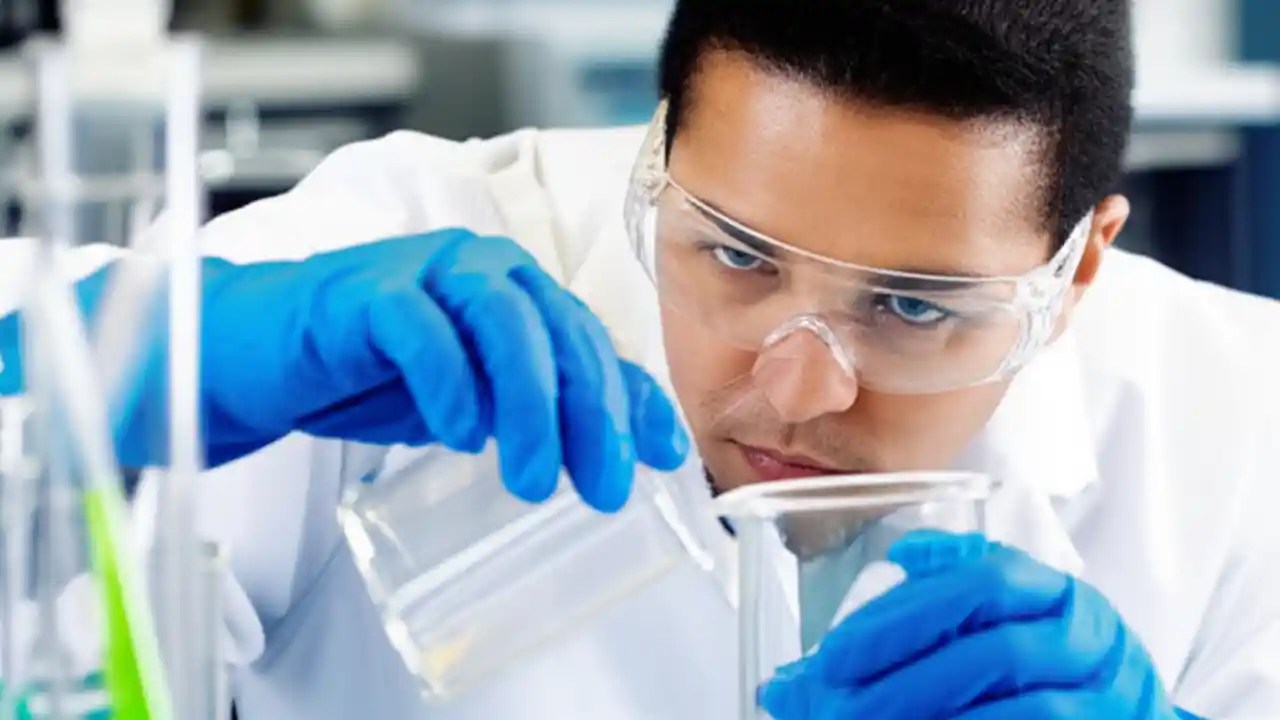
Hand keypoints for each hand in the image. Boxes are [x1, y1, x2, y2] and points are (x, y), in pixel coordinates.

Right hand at [0, 231, 689, 511]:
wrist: (265, 354)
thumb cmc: (372, 370)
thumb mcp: (472, 400)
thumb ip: (535, 411)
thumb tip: (617, 454)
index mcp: (519, 298)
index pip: (593, 345)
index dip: (633, 400)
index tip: (661, 461)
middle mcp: (484, 273)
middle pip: (561, 331)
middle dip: (591, 413)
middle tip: (601, 486)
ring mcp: (424, 273)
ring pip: (503, 320)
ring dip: (529, 400)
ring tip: (534, 477)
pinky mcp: (365, 291)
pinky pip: (418, 325)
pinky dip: (447, 378)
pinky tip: (460, 433)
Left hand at [760, 530, 1196, 719]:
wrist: (1112, 712)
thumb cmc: (1026, 674)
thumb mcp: (967, 637)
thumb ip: (897, 639)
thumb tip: (783, 687)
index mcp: (1047, 589)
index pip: (983, 577)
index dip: (905, 613)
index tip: (836, 652)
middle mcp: (1085, 634)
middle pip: (997, 651)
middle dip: (909, 681)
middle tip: (843, 703)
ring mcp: (1107, 694)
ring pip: (1023, 708)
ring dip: (938, 718)